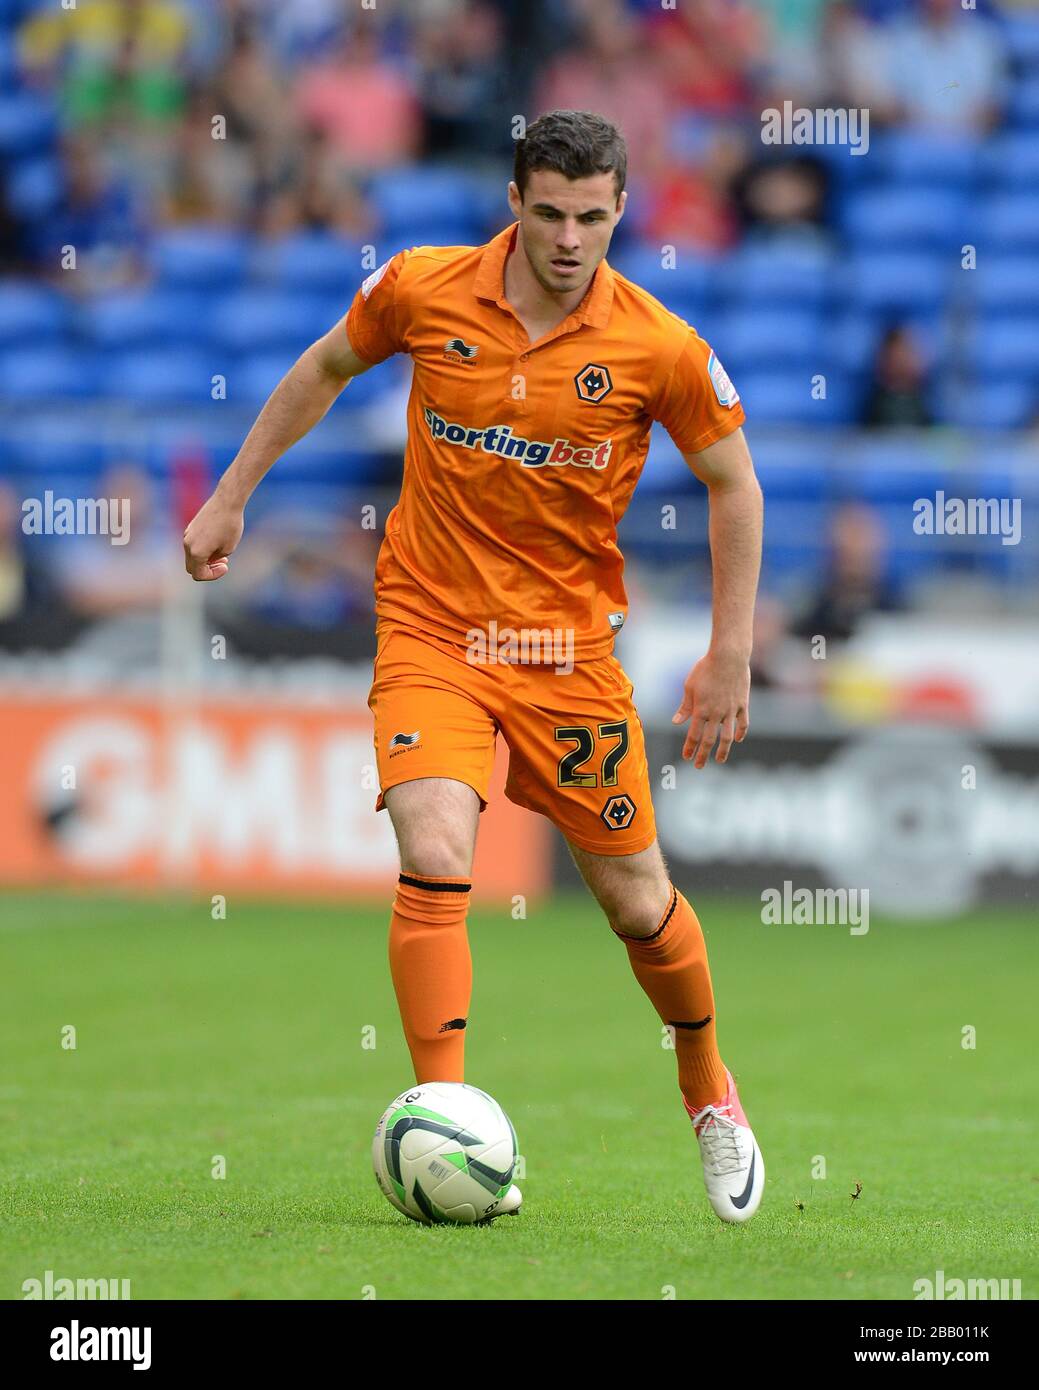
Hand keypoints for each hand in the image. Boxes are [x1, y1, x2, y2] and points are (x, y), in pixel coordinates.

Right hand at [183, 491, 243, 581]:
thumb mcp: (228, 549)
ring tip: (222, 555)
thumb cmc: (230, 526)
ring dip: (204, 560)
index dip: (213, 575)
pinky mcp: (190, 528)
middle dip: (207, 569)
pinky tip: (216, 544)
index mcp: (196, 553)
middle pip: (192, 568)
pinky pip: (192, 545)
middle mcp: (187, 544)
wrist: (227, 501)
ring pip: (191, 556)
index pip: (199, 575)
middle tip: (223, 563)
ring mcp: (187, 535)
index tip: (226, 566)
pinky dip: (202, 550)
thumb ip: (215, 559)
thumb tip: (209, 560)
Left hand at [672, 649, 749, 767]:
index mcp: (700, 710)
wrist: (728, 657)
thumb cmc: (705, 669)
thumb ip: (685, 707)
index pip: (693, 735)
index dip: (690, 748)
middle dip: (703, 755)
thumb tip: (676, 723)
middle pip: (709, 740)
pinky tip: (737, 740)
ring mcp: (730, 710)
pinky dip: (740, 733)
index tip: (687, 757)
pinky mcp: (742, 704)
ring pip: (727, 736)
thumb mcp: (690, 686)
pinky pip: (743, 723)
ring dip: (723, 750)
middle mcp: (716, 713)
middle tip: (699, 766)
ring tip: (721, 760)